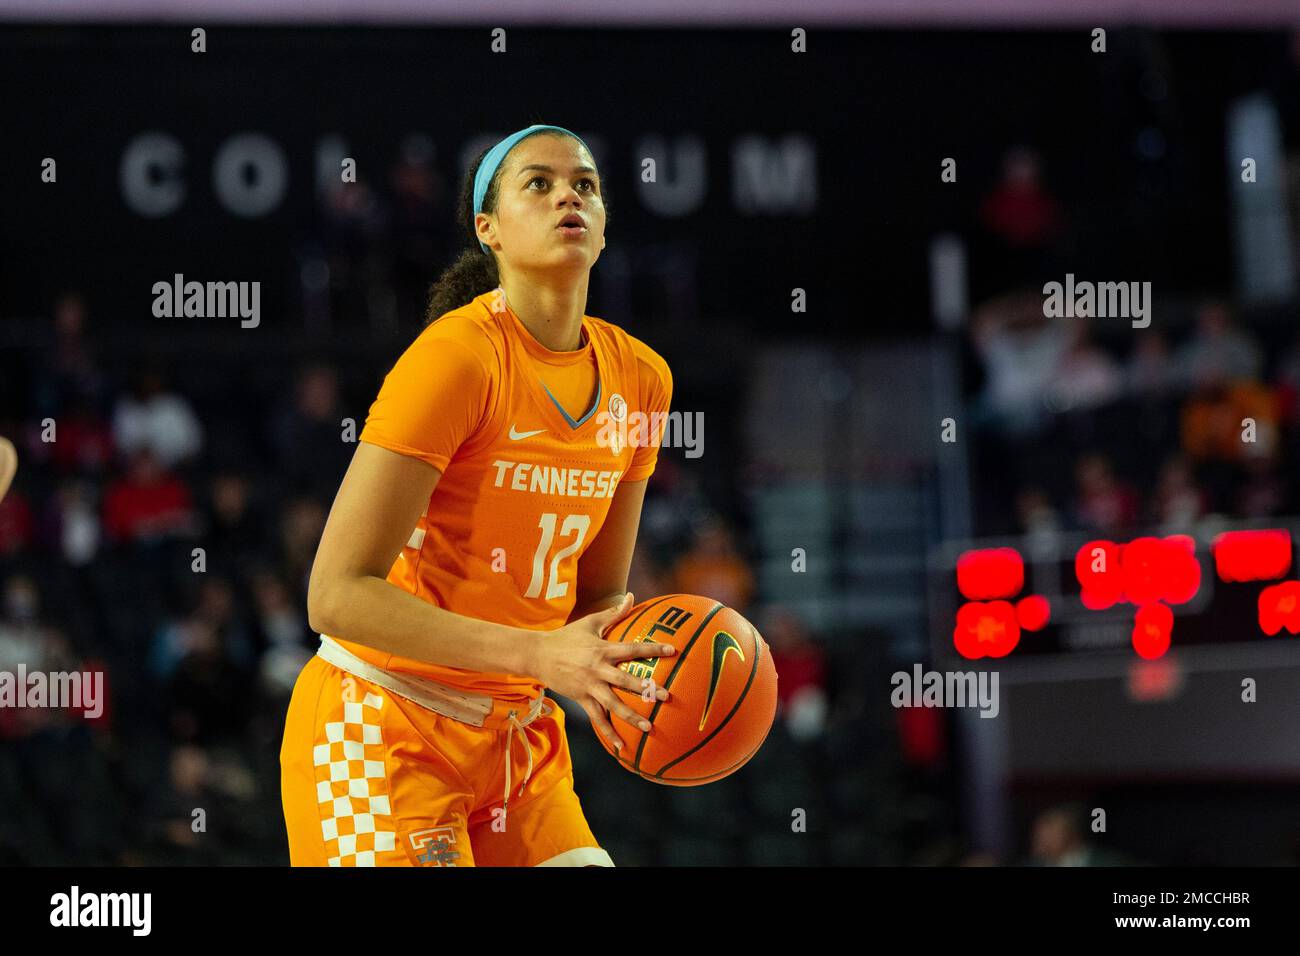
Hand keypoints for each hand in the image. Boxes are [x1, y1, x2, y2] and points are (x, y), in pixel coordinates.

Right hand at [530, 592, 675, 753]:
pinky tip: (620, 747)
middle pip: (625, 680)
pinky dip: (608, 733)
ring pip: (613, 704)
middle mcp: (598, 669)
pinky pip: (597, 718)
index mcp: (603, 650)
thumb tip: (631, 596)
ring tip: (649, 727)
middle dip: (646, 689)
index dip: (652, 649)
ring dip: (631, 717)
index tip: (672, 652)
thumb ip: (613, 612)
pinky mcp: (581, 699)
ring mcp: (589, 686)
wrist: (538, 655)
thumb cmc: (567, 636)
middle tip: (666, 696)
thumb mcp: (590, 623)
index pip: (632, 649)